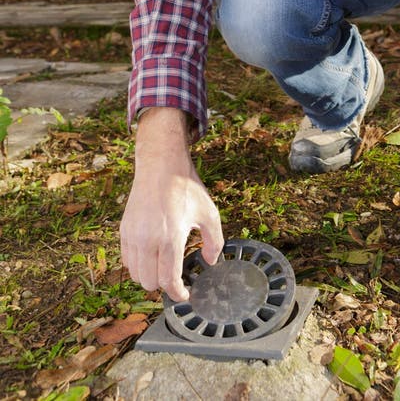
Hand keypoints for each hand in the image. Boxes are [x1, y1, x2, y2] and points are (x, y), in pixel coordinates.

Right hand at [120, 108, 223, 301]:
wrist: (161, 164)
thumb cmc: (186, 187)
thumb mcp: (209, 212)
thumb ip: (215, 241)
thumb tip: (210, 262)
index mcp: (170, 238)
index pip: (168, 280)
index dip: (178, 293)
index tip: (185, 295)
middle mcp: (148, 240)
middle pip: (150, 283)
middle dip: (164, 285)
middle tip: (176, 278)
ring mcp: (133, 235)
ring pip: (136, 274)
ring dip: (149, 276)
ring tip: (163, 267)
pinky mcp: (124, 229)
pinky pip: (127, 260)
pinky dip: (138, 264)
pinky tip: (151, 255)